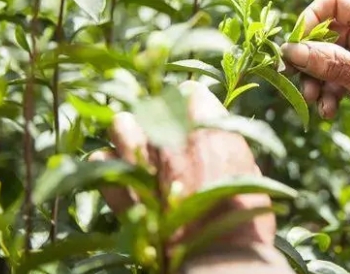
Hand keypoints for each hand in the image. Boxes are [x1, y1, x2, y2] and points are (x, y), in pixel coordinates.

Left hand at [90, 81, 274, 250]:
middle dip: (157, 112)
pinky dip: (106, 163)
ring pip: (122, 125)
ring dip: (128, 129)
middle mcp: (173, 137)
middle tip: (162, 125)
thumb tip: (218, 141)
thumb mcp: (249, 173)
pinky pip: (100, 163)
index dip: (191, 101)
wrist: (220, 259)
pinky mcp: (122, 191)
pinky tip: (115, 168)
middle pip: (153, 103)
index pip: (192, 92)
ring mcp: (143, 162)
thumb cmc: (245, 218)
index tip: (191, 111)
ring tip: (132, 137)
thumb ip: (229, 148)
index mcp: (209, 129)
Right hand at [282, 0, 349, 171]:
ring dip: (320, 80)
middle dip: (311, 59)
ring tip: (316, 102)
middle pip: (328, 33)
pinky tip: (330, 111)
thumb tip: (290, 51)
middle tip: (297, 80)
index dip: (310, 20)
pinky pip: (342, 74)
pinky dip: (333, 91)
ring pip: (332, 57)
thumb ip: (328, 63)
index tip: (295, 47)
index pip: (333, 1)